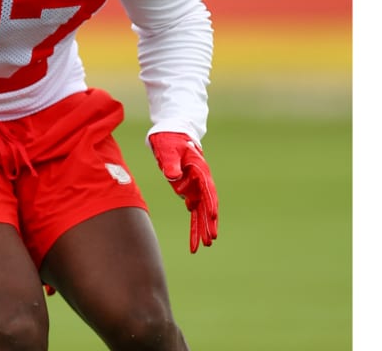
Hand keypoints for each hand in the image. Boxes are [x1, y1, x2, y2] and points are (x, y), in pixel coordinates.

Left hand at [148, 132, 218, 252]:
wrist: (171, 136)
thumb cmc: (170, 140)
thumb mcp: (168, 149)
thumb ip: (170, 162)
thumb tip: (173, 176)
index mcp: (200, 169)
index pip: (207, 188)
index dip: (210, 202)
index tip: (213, 215)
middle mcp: (201, 181)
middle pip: (207, 204)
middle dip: (209, 222)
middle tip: (212, 239)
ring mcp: (195, 188)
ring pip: (201, 212)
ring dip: (202, 228)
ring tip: (206, 245)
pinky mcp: (189, 191)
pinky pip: (193, 212)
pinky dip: (194, 225)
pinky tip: (196, 240)